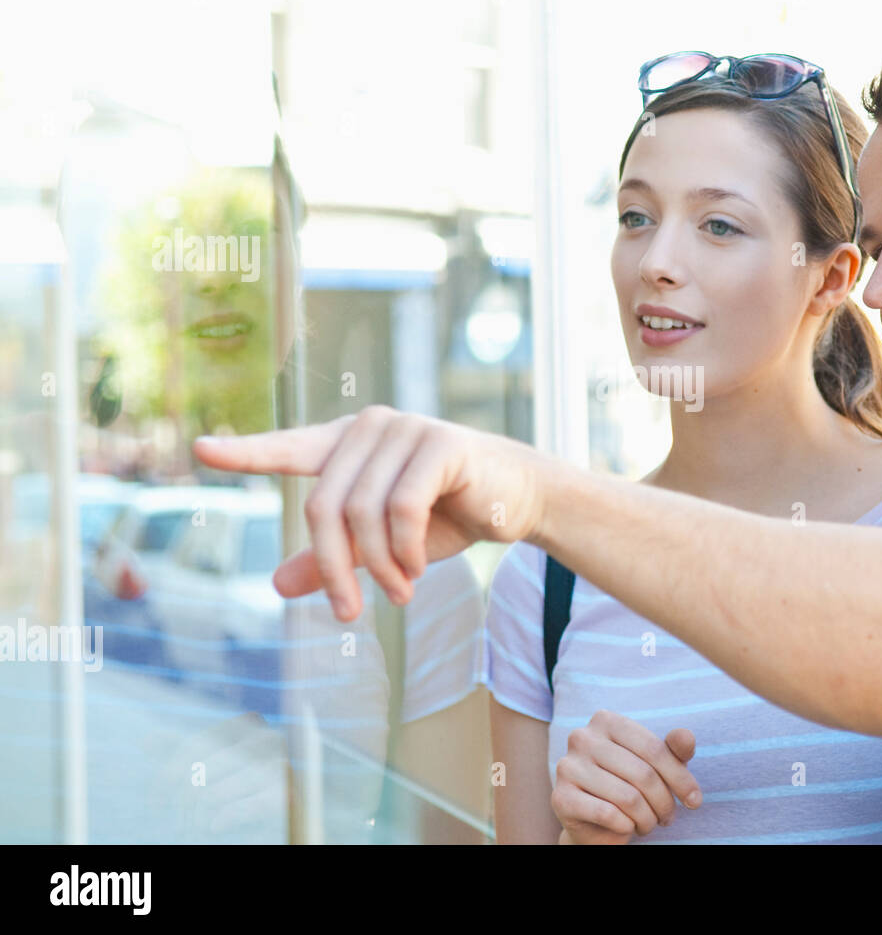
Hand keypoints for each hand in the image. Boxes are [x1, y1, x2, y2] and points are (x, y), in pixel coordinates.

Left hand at [192, 406, 550, 621]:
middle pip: (322, 506)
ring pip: (361, 513)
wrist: (519, 499)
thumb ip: (336, 558)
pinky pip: (401, 508)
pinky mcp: (439, 443)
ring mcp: (405, 429)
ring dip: (377, 567)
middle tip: (351, 614)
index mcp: (349, 443)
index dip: (246, 453)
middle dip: (333, 568)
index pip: (290, 448)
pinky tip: (416, 569)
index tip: (202, 451)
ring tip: (399, 593)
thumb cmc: (449, 514)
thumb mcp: (384, 544)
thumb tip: (279, 586)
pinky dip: (404, 551)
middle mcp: (371, 428)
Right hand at [551, 710, 700, 844]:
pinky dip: (627, 826)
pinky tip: (628, 827)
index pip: (654, 748)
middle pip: (643, 774)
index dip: (681, 778)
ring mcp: (567, 766)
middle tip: (668, 817)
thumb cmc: (630, 785)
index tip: (696, 801)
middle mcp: (582, 737)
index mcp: (605, 720)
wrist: (595, 822)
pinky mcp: (560, 797)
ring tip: (649, 823)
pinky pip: (608, 814)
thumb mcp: (658, 765)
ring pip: (628, 797)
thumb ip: (674, 749)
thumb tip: (686, 737)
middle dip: (664, 802)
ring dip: (647, 818)